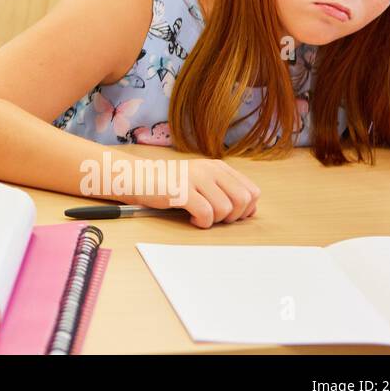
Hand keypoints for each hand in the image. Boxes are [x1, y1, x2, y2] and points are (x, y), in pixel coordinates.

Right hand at [126, 158, 259, 228]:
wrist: (137, 177)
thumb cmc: (169, 183)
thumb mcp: (201, 180)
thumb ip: (224, 189)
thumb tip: (249, 210)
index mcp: (218, 167)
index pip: (252, 191)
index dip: (246, 209)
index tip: (229, 215)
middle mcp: (210, 169)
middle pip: (243, 200)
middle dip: (233, 217)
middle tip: (215, 218)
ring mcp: (195, 178)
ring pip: (225, 208)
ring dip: (215, 220)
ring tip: (200, 217)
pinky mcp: (181, 191)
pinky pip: (205, 213)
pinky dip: (201, 223)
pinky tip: (191, 219)